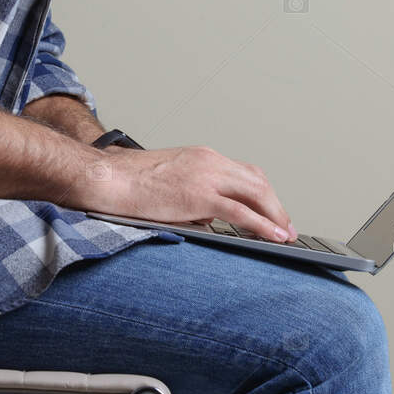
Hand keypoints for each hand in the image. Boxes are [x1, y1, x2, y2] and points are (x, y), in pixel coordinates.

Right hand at [82, 144, 296, 242]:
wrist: (107, 178)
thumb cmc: (128, 182)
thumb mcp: (169, 182)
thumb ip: (193, 198)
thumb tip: (208, 219)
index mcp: (202, 157)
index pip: (245, 173)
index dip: (264, 194)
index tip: (273, 212)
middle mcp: (209, 161)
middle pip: (258, 181)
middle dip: (277, 206)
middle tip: (286, 227)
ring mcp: (206, 177)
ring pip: (256, 193)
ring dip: (275, 216)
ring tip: (285, 235)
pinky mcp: (199, 196)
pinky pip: (241, 212)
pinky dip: (262, 225)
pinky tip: (273, 237)